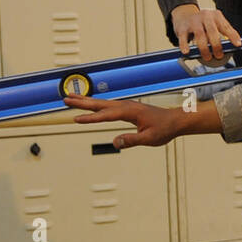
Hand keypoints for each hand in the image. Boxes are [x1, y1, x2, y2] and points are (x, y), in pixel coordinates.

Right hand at [64, 96, 182, 147]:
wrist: (176, 120)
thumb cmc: (164, 129)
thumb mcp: (150, 139)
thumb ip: (132, 140)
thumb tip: (116, 143)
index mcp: (130, 112)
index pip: (106, 115)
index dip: (91, 118)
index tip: (76, 119)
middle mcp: (126, 106)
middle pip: (100, 104)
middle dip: (82, 102)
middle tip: (64, 99)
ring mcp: (126, 106)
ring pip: (102, 103)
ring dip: (86, 100)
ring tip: (71, 98)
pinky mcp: (127, 108)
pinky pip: (107, 105)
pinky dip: (96, 104)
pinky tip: (90, 105)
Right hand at [171, 4, 241, 61]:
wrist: (184, 15)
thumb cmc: (204, 23)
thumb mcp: (216, 23)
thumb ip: (226, 31)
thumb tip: (238, 44)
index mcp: (216, 16)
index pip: (226, 26)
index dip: (232, 36)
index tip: (238, 45)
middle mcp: (205, 16)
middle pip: (212, 31)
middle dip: (217, 45)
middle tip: (219, 56)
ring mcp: (193, 21)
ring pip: (200, 35)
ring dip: (204, 49)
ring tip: (208, 57)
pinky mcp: (182, 27)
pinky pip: (183, 37)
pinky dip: (185, 45)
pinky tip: (187, 52)